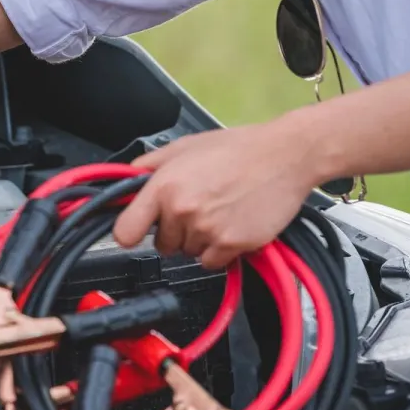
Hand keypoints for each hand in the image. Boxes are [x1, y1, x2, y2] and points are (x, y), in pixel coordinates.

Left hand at [112, 121, 319, 268]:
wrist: (285, 155)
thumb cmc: (237, 148)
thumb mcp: (184, 147)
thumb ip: (148, 166)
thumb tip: (124, 182)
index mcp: (164, 186)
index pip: (125, 232)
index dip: (130, 233)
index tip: (136, 231)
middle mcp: (182, 211)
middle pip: (161, 244)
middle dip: (174, 230)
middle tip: (198, 207)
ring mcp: (207, 230)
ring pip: (188, 253)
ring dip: (199, 239)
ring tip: (219, 210)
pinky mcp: (232, 245)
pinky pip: (211, 262)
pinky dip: (219, 250)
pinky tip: (231, 224)